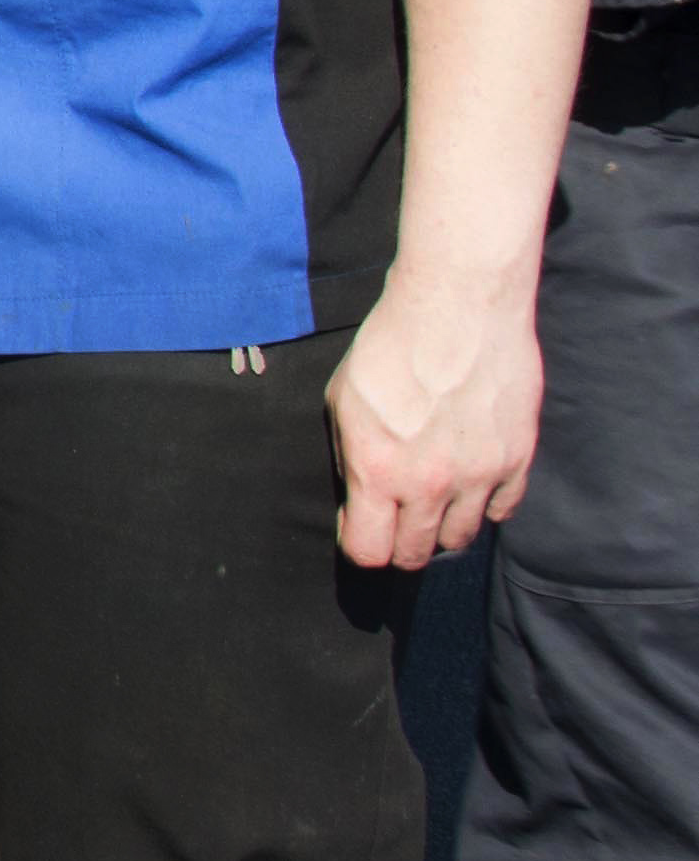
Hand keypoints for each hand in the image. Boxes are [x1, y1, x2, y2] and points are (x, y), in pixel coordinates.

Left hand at [325, 268, 542, 569]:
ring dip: (443, 529)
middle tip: (396, 524)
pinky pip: (502, 510)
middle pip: (416, 554)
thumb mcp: (343, 400)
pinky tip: (470, 486)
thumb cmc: (390, 345)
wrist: (457, 306)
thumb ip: (351, 456)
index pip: (369, 551)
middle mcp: (430, 484)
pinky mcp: (517, 460)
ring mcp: (479, 476)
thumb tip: (358, 495)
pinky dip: (485, 506)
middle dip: (400, 546)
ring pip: (462, 538)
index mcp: (378, 470)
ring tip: (432, 504)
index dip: (361, 547)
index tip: (360, 531)